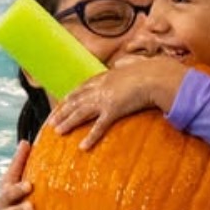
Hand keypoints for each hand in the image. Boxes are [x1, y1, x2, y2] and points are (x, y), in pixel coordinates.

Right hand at [0, 140, 33, 209]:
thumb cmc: (11, 199)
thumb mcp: (13, 181)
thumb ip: (20, 163)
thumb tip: (26, 142)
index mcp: (5, 188)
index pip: (10, 177)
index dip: (18, 175)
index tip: (30, 183)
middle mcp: (1, 203)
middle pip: (5, 197)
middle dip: (16, 193)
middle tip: (29, 190)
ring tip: (29, 209)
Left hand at [49, 57, 187, 150]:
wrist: (157, 75)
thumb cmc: (150, 70)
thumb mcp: (134, 64)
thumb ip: (126, 64)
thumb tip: (123, 62)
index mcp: (106, 76)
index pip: (84, 87)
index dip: (72, 95)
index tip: (63, 101)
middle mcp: (102, 87)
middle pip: (77, 100)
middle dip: (62, 111)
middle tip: (52, 121)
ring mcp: (106, 99)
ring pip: (81, 112)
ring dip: (68, 122)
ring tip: (58, 131)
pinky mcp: (113, 110)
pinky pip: (99, 127)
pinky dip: (90, 137)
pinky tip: (83, 146)